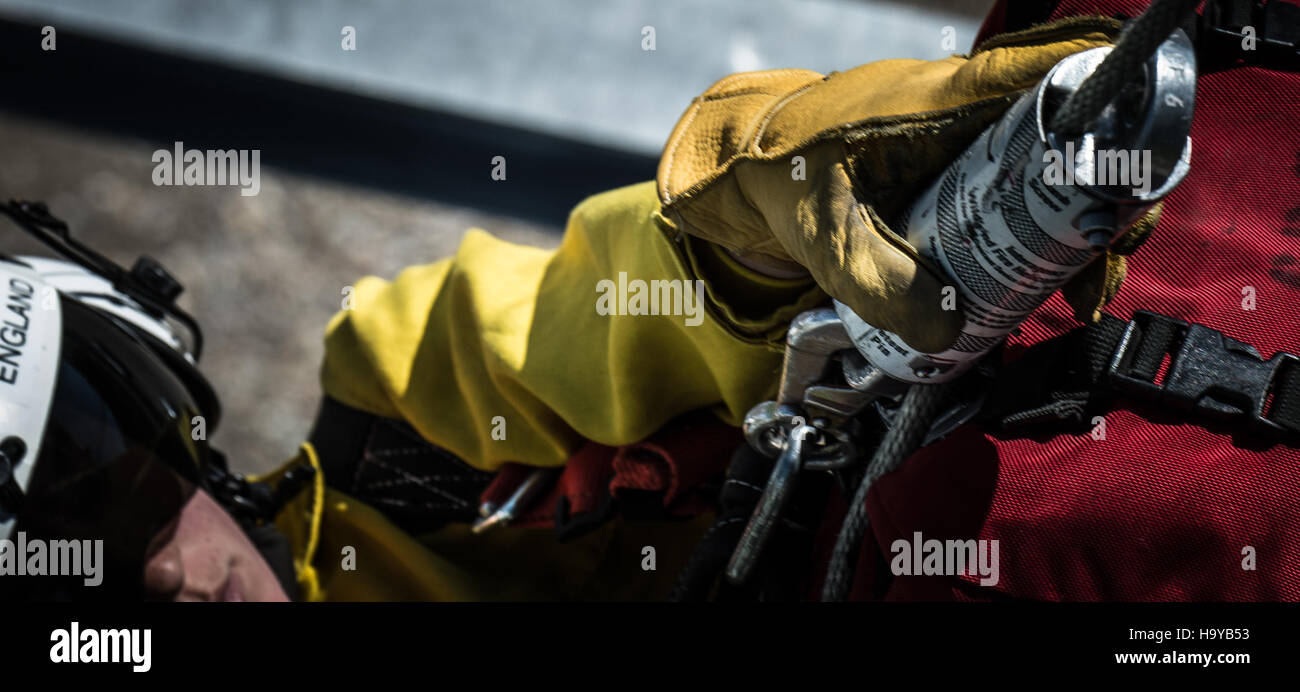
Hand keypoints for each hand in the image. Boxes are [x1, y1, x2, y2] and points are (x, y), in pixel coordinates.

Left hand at [656, 17, 1129, 351]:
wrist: (753, 169)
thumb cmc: (784, 181)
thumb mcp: (827, 237)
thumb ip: (879, 283)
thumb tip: (949, 328)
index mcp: (934, 101)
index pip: (1035, 70)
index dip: (1099, 93)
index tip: (1135, 148)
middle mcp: (962, 106)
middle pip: (1067, 123)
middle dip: (1104, 185)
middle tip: (1105, 255)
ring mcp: (965, 133)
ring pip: (1052, 157)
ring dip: (1079, 213)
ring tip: (1082, 284)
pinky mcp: (960, 163)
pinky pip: (1021, 180)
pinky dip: (1044, 223)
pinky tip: (1045, 275)